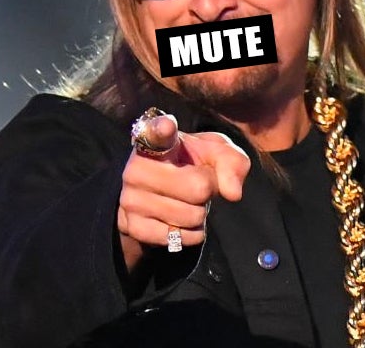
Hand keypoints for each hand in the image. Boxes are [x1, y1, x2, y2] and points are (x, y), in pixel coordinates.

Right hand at [116, 113, 250, 270]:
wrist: (158, 195)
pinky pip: (180, 237)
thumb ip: (231, 161)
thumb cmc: (190, 165)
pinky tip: (180, 221)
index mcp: (158, 141)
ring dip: (199, 214)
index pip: (158, 133)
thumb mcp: (214, 154)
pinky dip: (191, 234)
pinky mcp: (133, 227)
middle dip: (208, 190)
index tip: (167, 126)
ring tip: (187, 202)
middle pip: (198, 187)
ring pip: (191, 216)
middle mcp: (137, 167)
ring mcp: (131, 198)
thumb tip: (232, 192)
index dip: (163, 129)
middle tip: (198, 185)